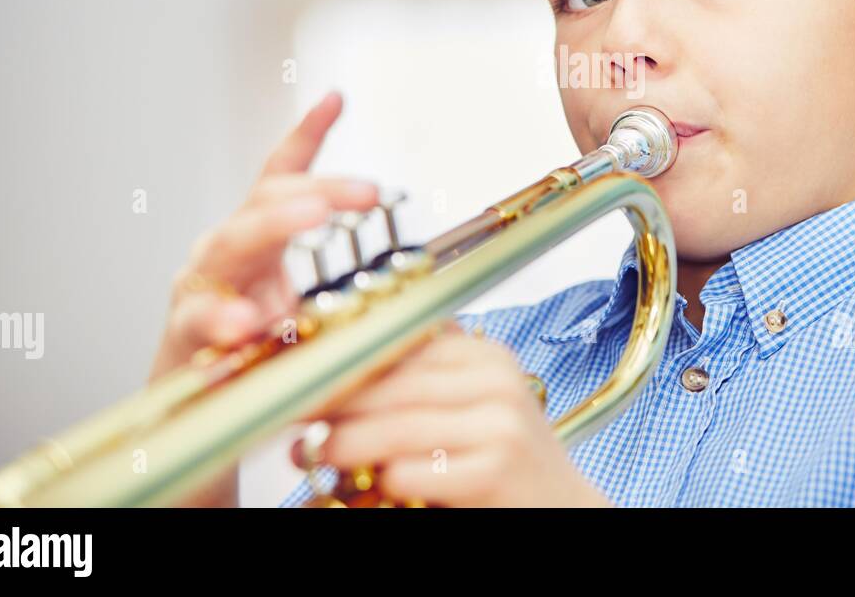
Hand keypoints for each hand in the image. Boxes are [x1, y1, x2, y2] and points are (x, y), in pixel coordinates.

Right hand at [149, 90, 380, 504]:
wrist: (203, 419)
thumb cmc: (262, 357)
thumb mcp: (316, 317)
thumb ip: (355, 300)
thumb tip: (426, 297)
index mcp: (263, 236)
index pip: (281, 175)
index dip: (308, 134)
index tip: (337, 96)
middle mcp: (228, 250)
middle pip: (267, 200)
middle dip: (319, 189)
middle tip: (366, 192)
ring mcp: (201, 286)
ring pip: (229, 243)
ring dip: (271, 227)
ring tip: (309, 218)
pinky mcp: (184, 332)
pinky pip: (199, 319)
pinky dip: (222, 319)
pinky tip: (247, 324)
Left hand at [293, 322, 612, 507]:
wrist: (564, 507)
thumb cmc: (503, 460)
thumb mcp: (468, 408)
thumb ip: (417, 387)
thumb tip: (332, 375)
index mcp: (483, 355)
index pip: (400, 347)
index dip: (344, 363)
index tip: (298, 377)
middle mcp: (495, 379)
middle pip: (393, 384)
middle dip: (334, 403)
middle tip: (291, 418)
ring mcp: (500, 422)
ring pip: (398, 427)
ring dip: (344, 444)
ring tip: (312, 454)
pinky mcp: (499, 467)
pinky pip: (419, 471)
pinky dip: (386, 480)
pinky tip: (371, 485)